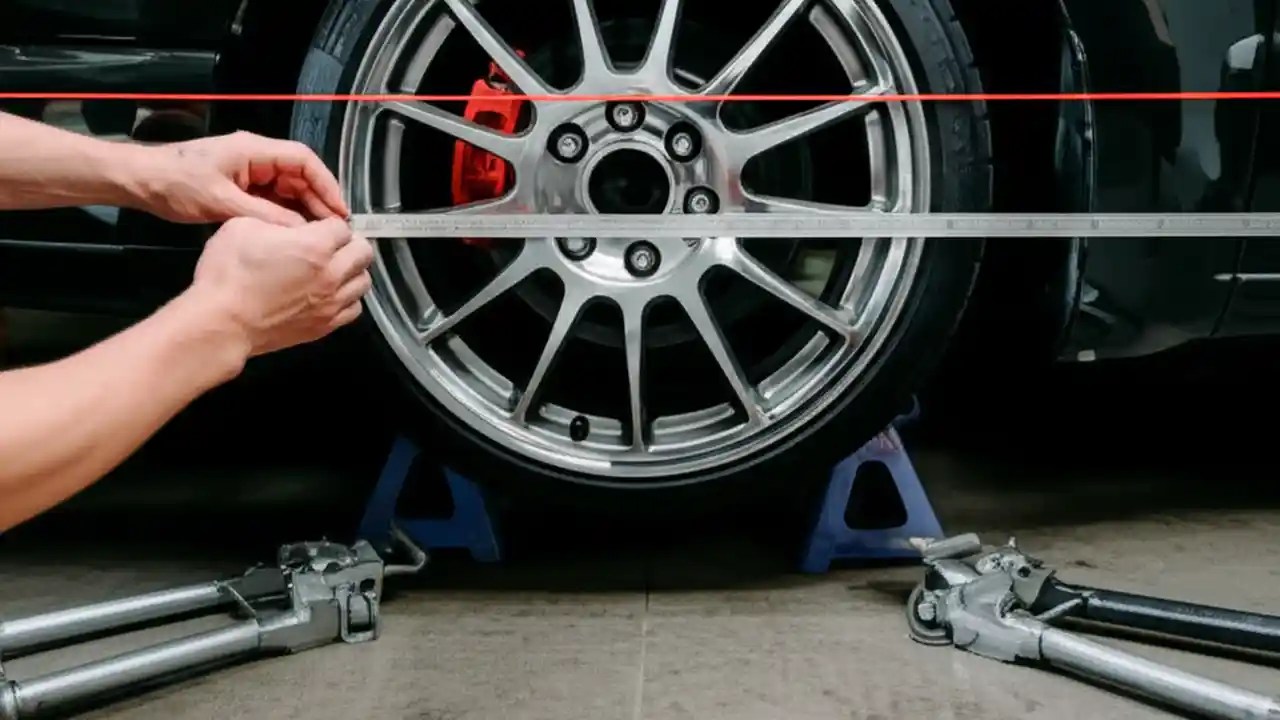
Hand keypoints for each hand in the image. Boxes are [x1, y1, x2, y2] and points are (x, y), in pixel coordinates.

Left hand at [130, 131, 349, 226]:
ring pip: (288, 189)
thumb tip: (299, 231)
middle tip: (333, 230)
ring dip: (304, 210)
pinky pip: (272, 199)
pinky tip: (294, 234)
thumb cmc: (175, 184)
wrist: (140, 182)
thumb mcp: (221, 203)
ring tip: (318, 236)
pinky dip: (285, 215)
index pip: (303, 160)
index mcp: (254, 150)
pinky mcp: (240, 186)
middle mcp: (256, 157)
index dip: (326, 184)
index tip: (339, 211)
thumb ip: (264, 216)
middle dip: (319, 201)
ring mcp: (248, 171)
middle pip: (300, 175)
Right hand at [188, 216, 373, 356]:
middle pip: (363, 252)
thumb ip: (277, 221)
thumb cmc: (227, 278)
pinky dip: (349, 299)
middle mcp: (330, 275)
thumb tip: (291, 227)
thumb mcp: (243, 226)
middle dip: (350, 244)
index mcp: (315, 246)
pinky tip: (332, 294)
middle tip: (334, 245)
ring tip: (336, 269)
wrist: (221, 323)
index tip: (320, 228)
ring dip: (353, 271)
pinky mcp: (324, 325)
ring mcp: (330, 303)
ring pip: (363, 281)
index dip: (329, 224)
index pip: (342, 227)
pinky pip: (354, 309)